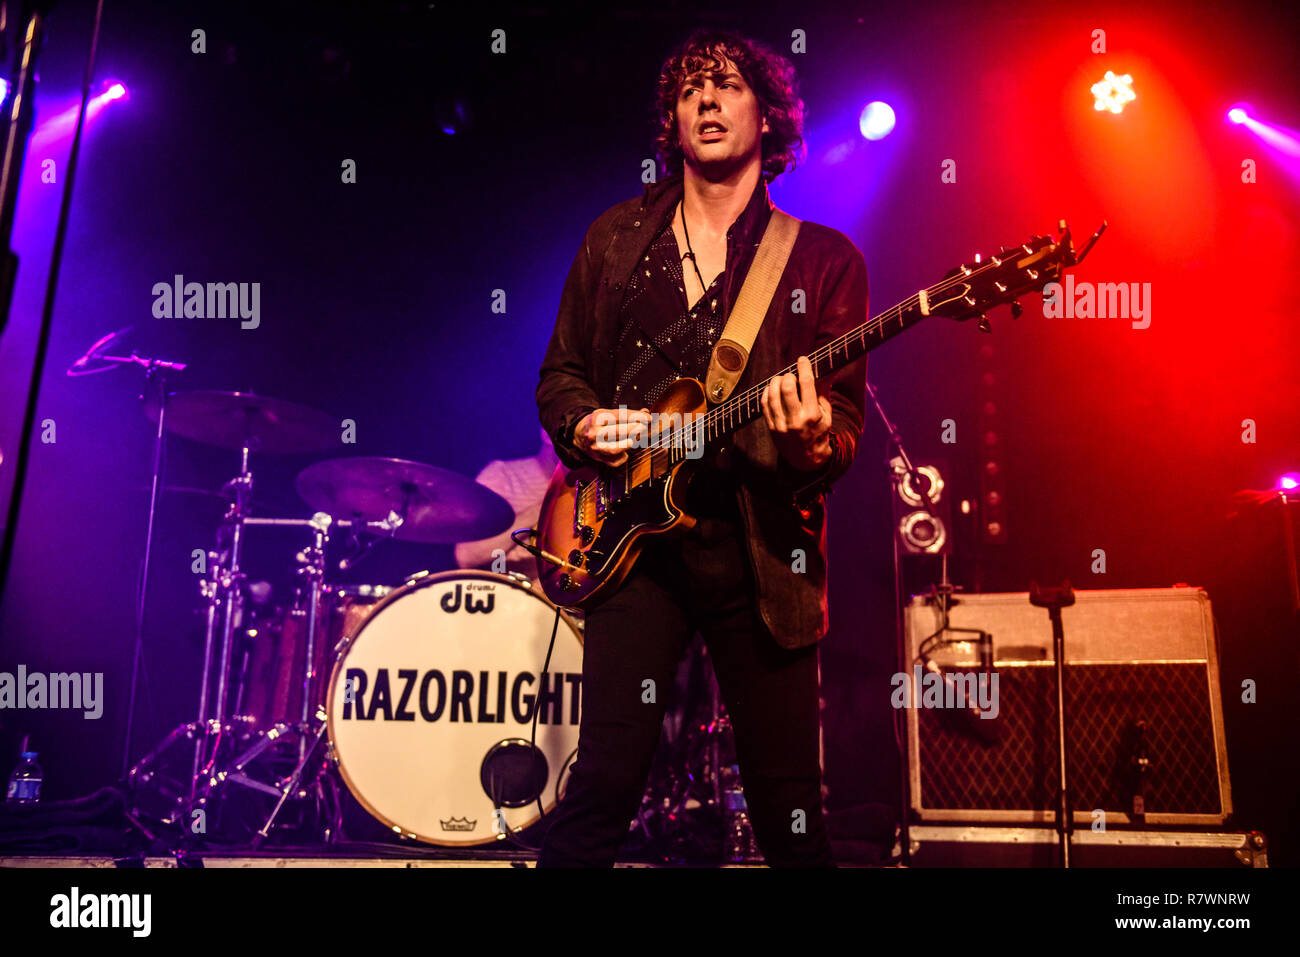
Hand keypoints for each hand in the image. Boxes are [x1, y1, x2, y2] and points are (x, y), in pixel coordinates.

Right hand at [573, 407, 651, 466]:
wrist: (580, 435)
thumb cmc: (598, 424)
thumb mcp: (608, 414)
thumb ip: (627, 414)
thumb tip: (645, 413)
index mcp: (597, 418)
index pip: (619, 416)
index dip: (635, 417)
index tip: (647, 417)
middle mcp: (594, 433)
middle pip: (616, 432)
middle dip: (633, 429)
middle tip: (643, 427)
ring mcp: (595, 447)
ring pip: (614, 449)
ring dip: (627, 444)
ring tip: (635, 439)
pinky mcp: (599, 458)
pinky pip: (614, 460)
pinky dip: (623, 456)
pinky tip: (626, 451)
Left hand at [760, 355, 831, 470]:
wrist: (806, 457)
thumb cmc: (818, 430)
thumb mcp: (825, 413)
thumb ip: (822, 391)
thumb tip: (825, 369)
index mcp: (813, 415)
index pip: (807, 384)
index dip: (804, 367)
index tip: (802, 360)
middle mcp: (796, 420)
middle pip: (787, 388)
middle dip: (788, 376)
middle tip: (791, 375)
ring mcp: (782, 425)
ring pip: (773, 395)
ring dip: (776, 382)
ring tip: (781, 380)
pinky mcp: (771, 428)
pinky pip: (764, 405)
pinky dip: (767, 392)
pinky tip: (771, 389)